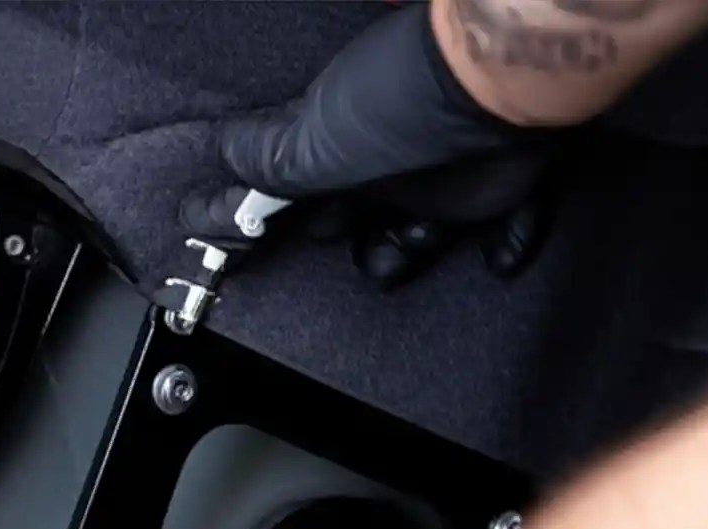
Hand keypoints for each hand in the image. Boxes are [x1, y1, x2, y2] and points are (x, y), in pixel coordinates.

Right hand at [181, 4, 552, 287]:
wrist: (490, 91)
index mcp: (338, 155)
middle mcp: (386, 164)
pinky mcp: (498, 184)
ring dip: (419, 253)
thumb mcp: (304, 146)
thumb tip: (199, 200)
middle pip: (366, 220)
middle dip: (365, 248)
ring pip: (425, 233)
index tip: (285, 251)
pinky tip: (499, 258)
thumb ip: (256, 169)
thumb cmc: (393, 111)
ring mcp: (442, 175)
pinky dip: (506, 243)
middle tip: (372, 255)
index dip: (298, 225)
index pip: (307, 198)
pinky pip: (509, 221)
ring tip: (418, 247)